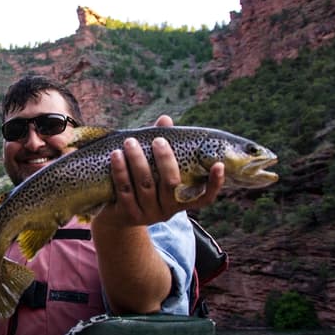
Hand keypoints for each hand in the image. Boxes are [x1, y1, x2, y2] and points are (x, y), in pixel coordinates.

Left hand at [96, 115, 224, 226]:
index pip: (205, 197)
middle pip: (170, 184)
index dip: (215, 183)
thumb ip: (162, 146)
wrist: (117, 214)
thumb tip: (165, 119)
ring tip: (130, 142)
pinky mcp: (129, 215)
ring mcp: (148, 214)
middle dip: (164, 159)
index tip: (219, 164)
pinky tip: (116, 155)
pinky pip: (124, 191)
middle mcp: (168, 210)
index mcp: (181, 199)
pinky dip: (120, 172)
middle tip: (157, 140)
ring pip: (145, 186)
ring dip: (137, 161)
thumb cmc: (142, 182)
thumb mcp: (154, 167)